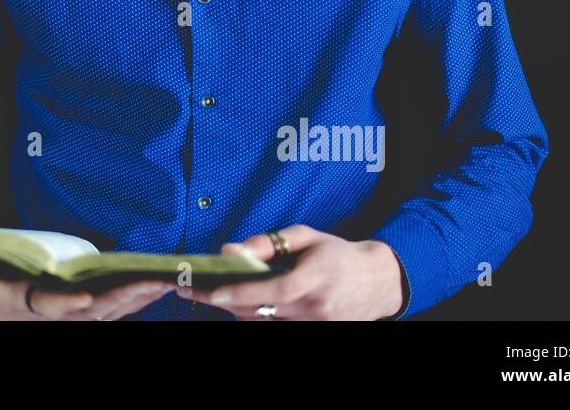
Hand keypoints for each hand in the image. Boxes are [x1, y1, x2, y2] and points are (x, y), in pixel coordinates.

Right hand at [0, 261, 172, 320]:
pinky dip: (137, 301)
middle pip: (94, 312)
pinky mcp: (87, 315)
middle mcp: (58, 317)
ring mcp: (75, 318)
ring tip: (163, 283)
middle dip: (123, 297)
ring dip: (137, 298)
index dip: (69, 303)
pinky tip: (158, 289)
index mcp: (30, 305)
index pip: (52, 306)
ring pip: (111, 312)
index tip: (87, 297)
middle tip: (150, 282)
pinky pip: (115, 311)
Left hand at [175, 224, 403, 319]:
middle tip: (192, 289)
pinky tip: (238, 303)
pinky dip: (255, 316)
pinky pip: (275, 327)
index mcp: (316, 279)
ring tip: (209, 293)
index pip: (276, 291)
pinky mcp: (314, 333)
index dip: (244, 293)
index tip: (215, 291)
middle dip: (224, 301)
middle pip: (261, 311)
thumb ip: (270, 242)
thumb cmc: (337, 254)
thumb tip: (232, 250)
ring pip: (264, 322)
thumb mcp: (307, 236)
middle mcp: (316, 308)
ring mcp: (315, 326)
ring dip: (236, 309)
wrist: (377, 283)